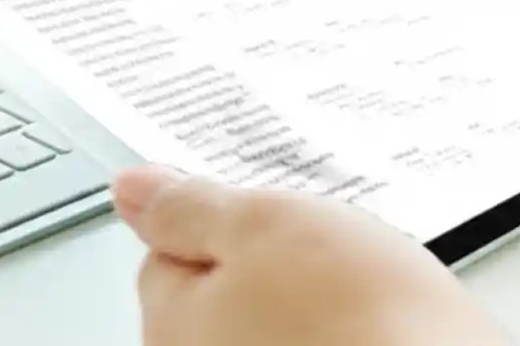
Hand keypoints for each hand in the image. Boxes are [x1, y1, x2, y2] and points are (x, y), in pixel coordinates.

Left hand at [112, 166, 506, 345]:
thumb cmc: (362, 325)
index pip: (171, 253)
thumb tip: (133, 190)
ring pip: (278, 326)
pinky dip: (348, 338)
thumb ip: (190, 206)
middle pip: (224, 296)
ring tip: (371, 302)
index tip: (271, 221)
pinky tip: (386, 336)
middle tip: (330, 261)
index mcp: (172, 328)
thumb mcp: (263, 224)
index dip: (227, 225)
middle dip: (272, 270)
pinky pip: (325, 343)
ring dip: (317, 307)